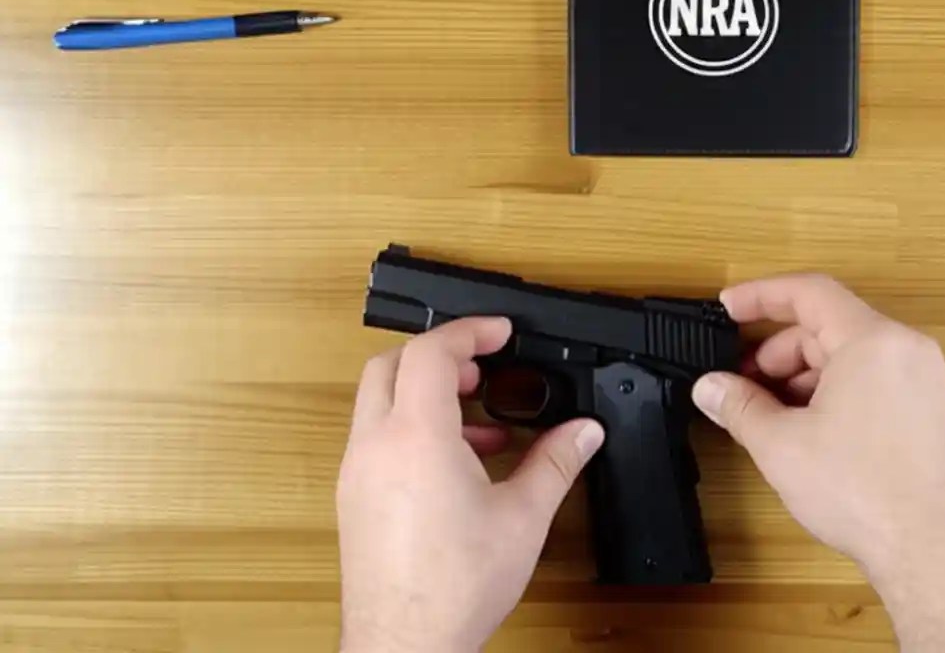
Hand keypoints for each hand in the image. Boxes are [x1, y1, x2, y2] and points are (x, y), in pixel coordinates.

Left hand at [337, 318, 605, 652]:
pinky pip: (376, 439)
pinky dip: (411, 429)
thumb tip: (583, 432)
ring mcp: (356, 473)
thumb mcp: (522, 518)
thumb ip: (555, 462)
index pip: (432, 352)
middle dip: (438, 355)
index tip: (499, 333)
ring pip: (378, 402)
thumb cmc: (452, 588)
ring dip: (425, 394)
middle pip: (391, 365)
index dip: (469, 331)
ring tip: (480, 422)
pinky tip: (457, 464)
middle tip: (483, 368)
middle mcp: (375, 447)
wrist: (404, 645)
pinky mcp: (353, 498)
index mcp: (416, 438)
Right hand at [692, 275, 944, 651]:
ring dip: (804, 375)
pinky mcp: (931, 409)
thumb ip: (739, 406)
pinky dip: (836, 391)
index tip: (727, 307)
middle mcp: (906, 349)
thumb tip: (711, 387)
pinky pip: (875, 379)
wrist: (931, 550)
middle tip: (741, 383)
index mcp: (872, 341)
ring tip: (771, 415)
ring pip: (851, 355)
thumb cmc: (866, 494)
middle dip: (777, 350)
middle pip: (828, 325)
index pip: (809, 292)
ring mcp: (924, 379)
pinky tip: (809, 430)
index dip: (760, 295)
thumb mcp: (782, 445)